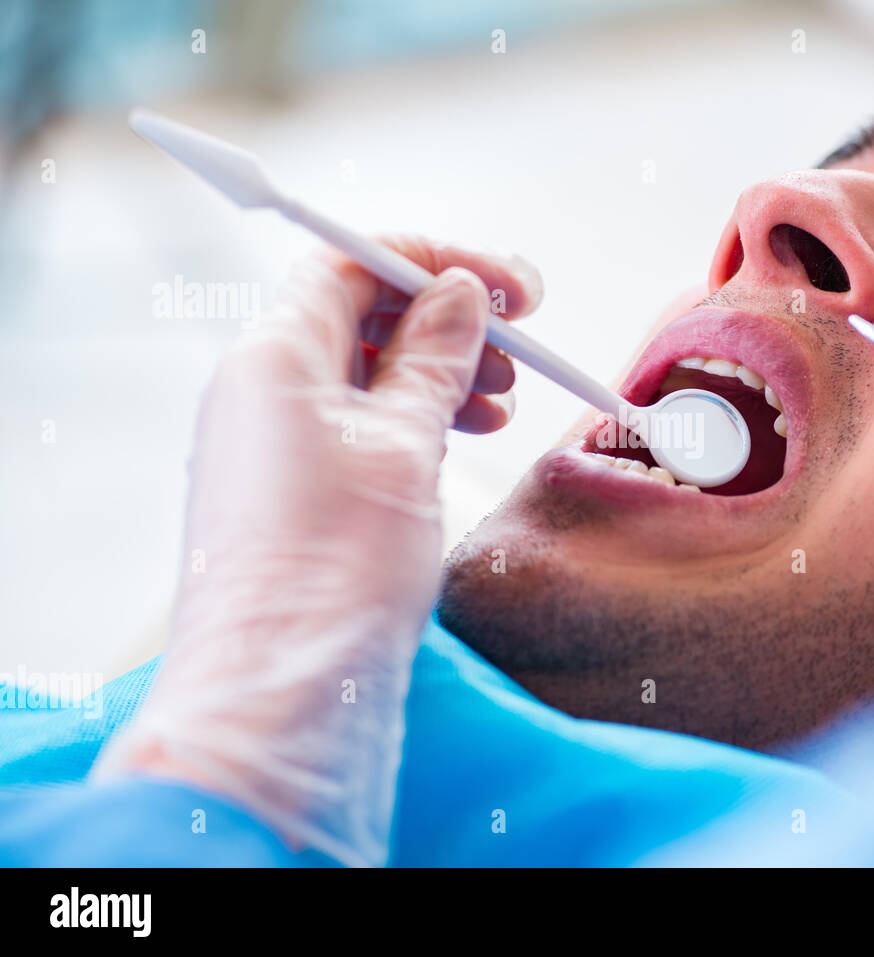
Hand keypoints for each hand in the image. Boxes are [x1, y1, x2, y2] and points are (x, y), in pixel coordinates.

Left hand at [92, 238, 541, 864]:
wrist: (284, 692)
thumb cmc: (336, 568)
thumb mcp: (406, 444)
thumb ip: (435, 357)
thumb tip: (458, 292)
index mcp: (273, 356)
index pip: (352, 264)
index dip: (437, 263)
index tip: (511, 287)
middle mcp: (260, 389)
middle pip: (360, 314)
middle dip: (445, 320)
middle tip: (520, 343)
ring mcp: (272, 442)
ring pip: (365, 373)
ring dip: (440, 372)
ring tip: (505, 401)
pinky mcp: (292, 489)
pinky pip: (358, 425)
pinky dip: (416, 419)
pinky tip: (465, 436)